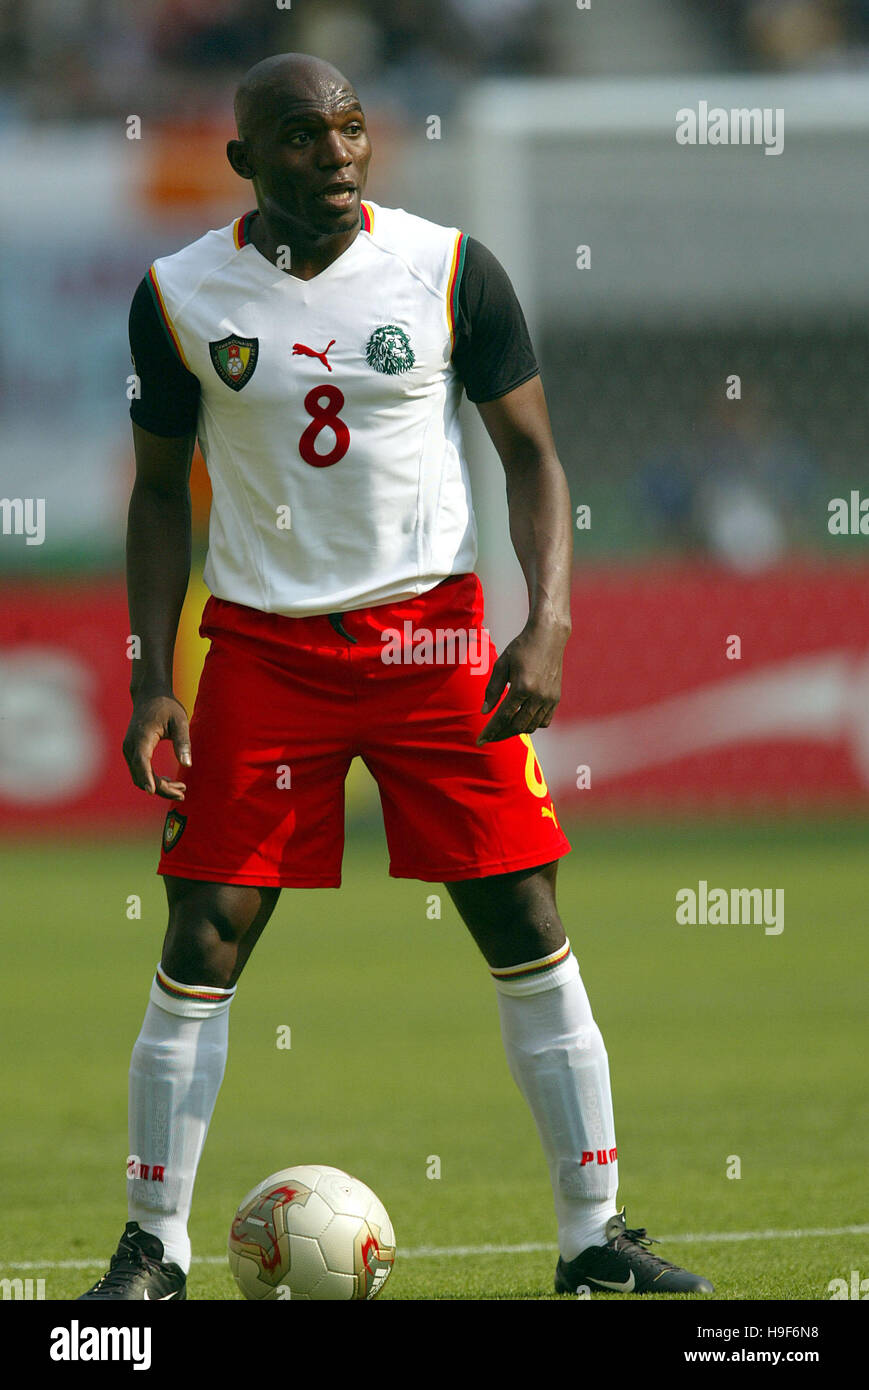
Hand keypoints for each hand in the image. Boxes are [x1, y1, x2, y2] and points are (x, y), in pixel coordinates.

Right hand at [122, 693, 190, 798]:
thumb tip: (187, 765)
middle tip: (183, 794)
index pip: (142, 761)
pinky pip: (139, 771)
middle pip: (141, 774)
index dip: (146, 777)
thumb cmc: (167, 707)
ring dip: (158, 786)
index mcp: (142, 737)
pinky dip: (152, 779)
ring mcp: (129, 750)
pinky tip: (169, 782)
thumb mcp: (180, 721)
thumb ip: (183, 742)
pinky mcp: (132, 752)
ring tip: (181, 789)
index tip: (152, 791)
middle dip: (161, 788)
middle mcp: (131, 746)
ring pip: (139, 776)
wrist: (149, 695)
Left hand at [477, 618, 568, 744]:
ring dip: (516, 730)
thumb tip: (484, 712)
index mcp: (522, 687)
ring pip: (531, 726)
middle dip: (501, 734)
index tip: (480, 741)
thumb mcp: (501, 665)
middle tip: (490, 735)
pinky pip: (543, 721)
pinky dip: (531, 724)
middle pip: (517, 726)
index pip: (503, 717)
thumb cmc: (521, 648)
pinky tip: (521, 719)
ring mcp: (549, 699)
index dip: (490, 731)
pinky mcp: (556, 698)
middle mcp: (538, 696)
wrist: (548, 637)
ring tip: (503, 728)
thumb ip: (493, 690)